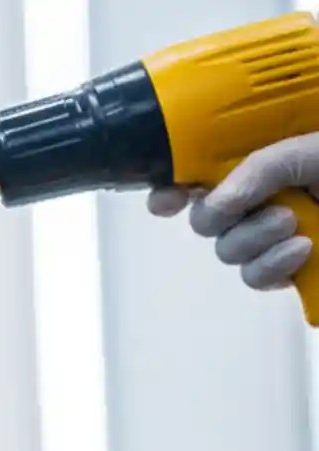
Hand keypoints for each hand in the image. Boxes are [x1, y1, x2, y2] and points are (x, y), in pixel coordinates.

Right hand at [148, 132, 318, 289]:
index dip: (170, 190)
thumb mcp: (307, 150)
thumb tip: (217, 203)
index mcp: (253, 166)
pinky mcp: (284, 270)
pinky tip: (303, 249)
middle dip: (222, 218)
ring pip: (226, 251)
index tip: (168, 200)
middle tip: (266, 206)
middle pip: (203, 220)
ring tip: (294, 223)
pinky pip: (254, 277)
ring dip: (255, 239)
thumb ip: (261, 167)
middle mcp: (254, 201)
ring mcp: (266, 238)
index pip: (195, 177)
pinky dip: (273, 266)